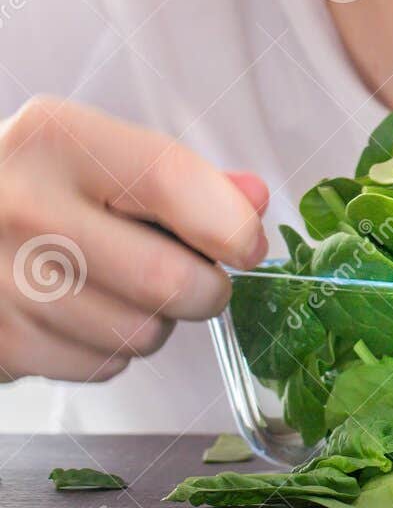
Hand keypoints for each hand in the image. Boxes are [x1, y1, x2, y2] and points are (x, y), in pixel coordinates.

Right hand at [0, 97, 268, 382]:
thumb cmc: (36, 188)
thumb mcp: (96, 156)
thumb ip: (180, 177)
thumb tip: (252, 200)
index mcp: (57, 141)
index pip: (173, 182)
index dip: (232, 225)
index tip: (247, 246)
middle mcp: (22, 207)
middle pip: (167, 279)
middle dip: (206, 289)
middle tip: (196, 278)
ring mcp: (4, 281)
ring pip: (142, 334)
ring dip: (156, 321)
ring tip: (122, 288)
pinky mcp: (0, 343)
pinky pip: (102, 366)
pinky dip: (111, 349)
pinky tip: (83, 313)